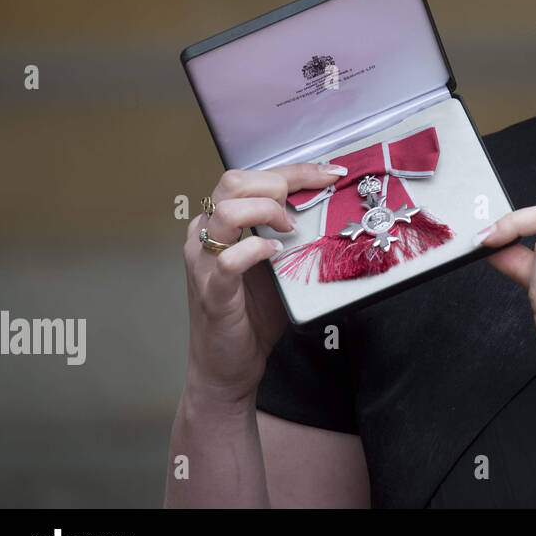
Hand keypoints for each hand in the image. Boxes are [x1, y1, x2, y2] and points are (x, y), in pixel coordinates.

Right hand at [181, 162, 343, 409]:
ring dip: (267, 211)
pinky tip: (276, 253)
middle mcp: (205, 237)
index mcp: (220, 224)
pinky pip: (228, 259)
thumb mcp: (275, 262)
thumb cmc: (252, 312)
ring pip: (225, 211)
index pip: (252, 178)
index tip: (331, 172)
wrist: (228, 365)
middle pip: (233, 182)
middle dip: (280, 182)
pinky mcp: (213, 292)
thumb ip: (288, 233)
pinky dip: (256, 250)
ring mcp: (204, 264)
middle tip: (311, 200)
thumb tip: (330, 207)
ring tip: (290, 228)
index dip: (296, 170)